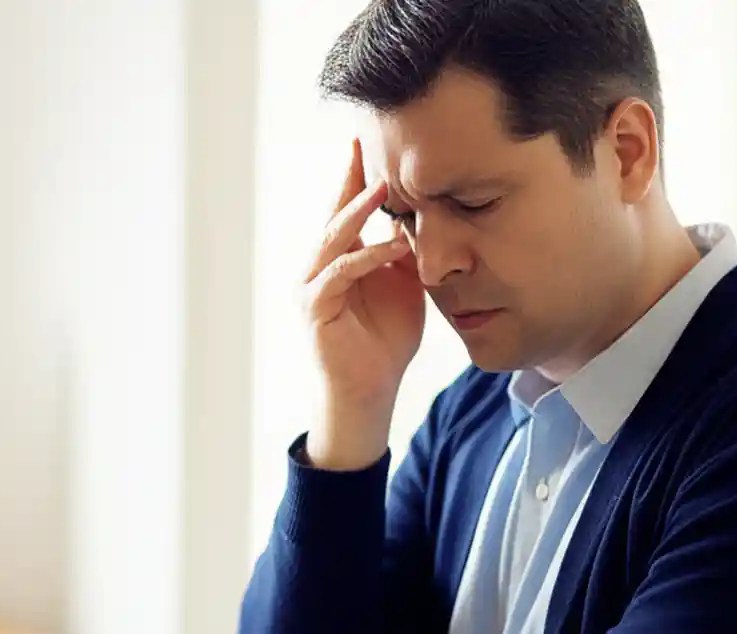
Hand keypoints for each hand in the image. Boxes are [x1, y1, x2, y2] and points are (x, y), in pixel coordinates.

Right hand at [302, 139, 425, 469]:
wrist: (369, 392)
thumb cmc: (386, 341)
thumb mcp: (406, 286)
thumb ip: (408, 251)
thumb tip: (423, 214)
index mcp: (340, 257)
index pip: (350, 208)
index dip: (361, 175)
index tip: (374, 140)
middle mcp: (320, 266)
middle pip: (337, 213)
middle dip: (352, 178)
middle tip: (365, 142)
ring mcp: (313, 286)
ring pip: (335, 238)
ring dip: (359, 210)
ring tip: (383, 184)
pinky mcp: (316, 309)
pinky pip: (341, 275)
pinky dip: (366, 258)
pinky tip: (393, 246)